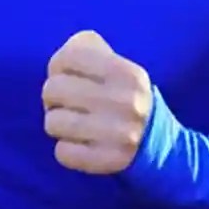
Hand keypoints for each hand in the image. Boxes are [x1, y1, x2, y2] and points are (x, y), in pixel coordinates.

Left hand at [42, 30, 153, 173]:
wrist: (155, 141)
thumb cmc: (122, 96)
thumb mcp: (116, 63)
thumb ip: (86, 48)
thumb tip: (59, 62)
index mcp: (127, 73)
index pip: (67, 58)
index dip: (57, 67)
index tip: (67, 77)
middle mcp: (126, 102)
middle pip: (53, 89)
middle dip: (53, 98)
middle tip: (67, 104)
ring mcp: (119, 134)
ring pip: (53, 123)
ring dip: (57, 125)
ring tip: (73, 125)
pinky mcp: (109, 161)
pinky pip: (62, 153)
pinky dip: (66, 149)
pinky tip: (81, 144)